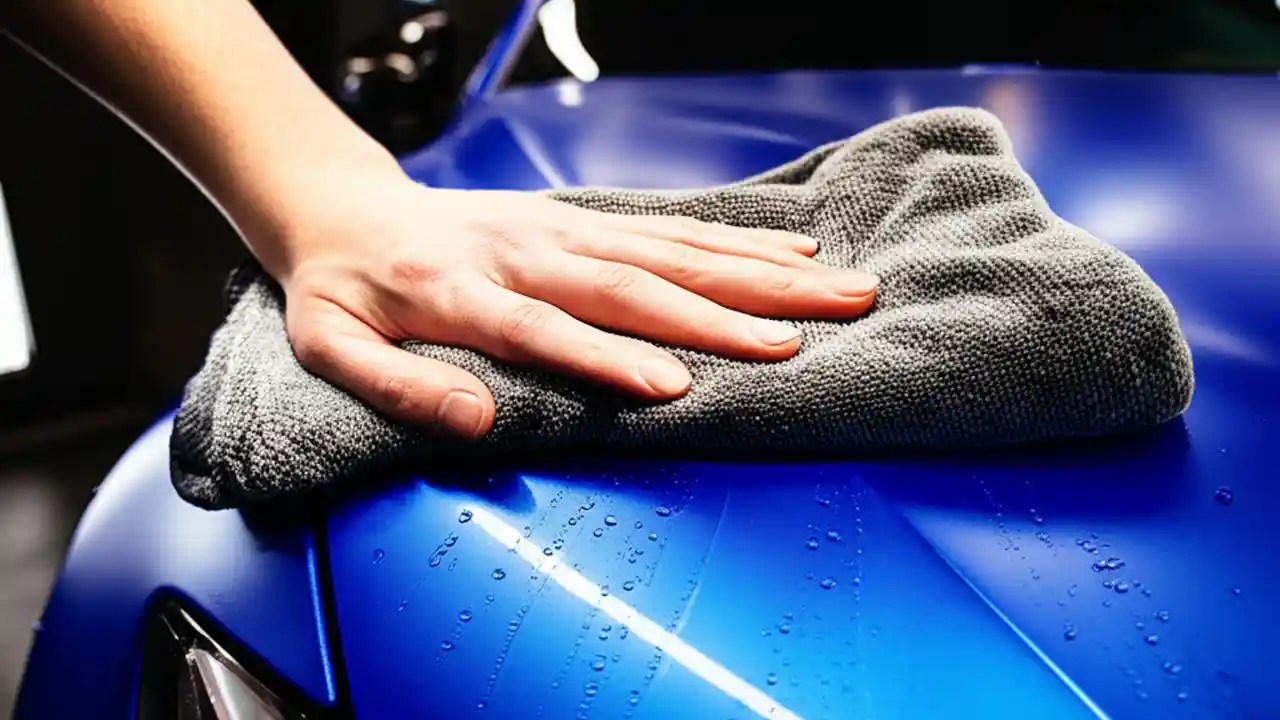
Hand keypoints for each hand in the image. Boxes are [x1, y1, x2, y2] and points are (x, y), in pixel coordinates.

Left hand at [273, 171, 877, 439]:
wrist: (345, 209)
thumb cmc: (342, 291)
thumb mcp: (331, 347)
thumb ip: (398, 386)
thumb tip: (476, 423)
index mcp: (461, 291)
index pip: (544, 327)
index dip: (608, 358)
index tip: (677, 388)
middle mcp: (525, 252)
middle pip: (633, 281)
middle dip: (724, 312)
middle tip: (805, 338)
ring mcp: (560, 229)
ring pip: (669, 250)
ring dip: (754, 273)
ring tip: (833, 289)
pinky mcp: (580, 219)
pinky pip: (665, 228)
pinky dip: (731, 241)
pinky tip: (790, 255)